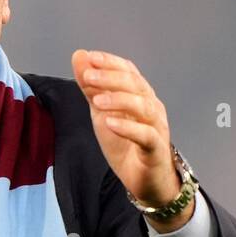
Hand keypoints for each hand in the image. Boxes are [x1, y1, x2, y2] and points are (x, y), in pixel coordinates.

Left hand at [70, 49, 178, 211]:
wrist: (144, 180)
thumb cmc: (126, 144)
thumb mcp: (102, 113)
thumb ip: (91, 87)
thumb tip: (79, 56)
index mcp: (140, 94)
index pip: (128, 70)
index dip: (110, 62)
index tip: (89, 58)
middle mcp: (151, 106)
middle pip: (135, 84)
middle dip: (110, 77)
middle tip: (87, 76)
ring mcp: (156, 126)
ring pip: (142, 106)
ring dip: (119, 100)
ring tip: (97, 101)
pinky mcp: (156, 149)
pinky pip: (145, 135)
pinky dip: (128, 128)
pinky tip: (110, 123)